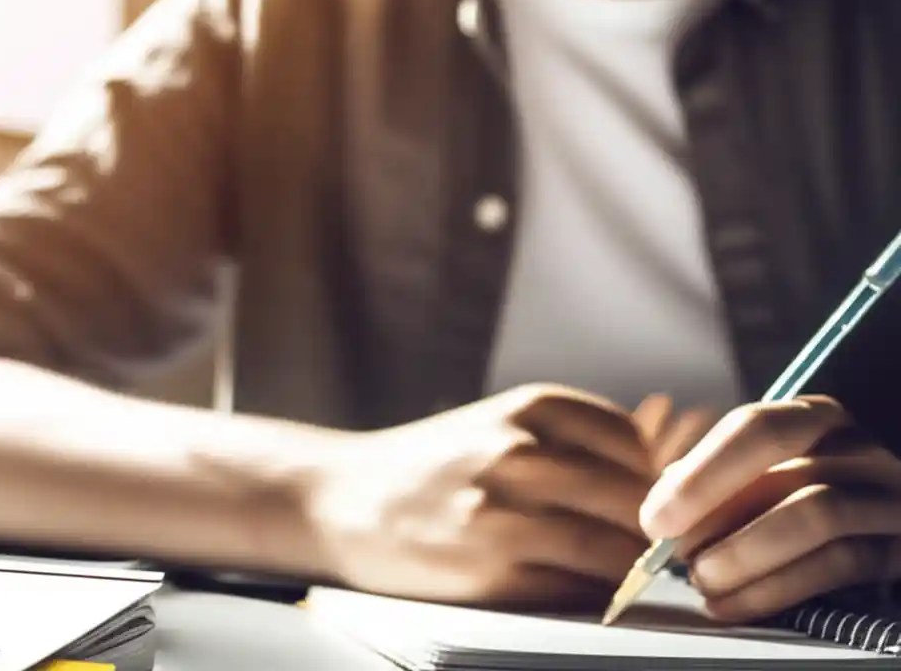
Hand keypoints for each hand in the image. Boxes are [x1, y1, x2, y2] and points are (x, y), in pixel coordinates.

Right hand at [305, 384, 653, 609]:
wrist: (340, 499)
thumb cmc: (430, 467)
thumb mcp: (499, 424)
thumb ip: (573, 442)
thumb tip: (663, 473)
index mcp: (532, 408)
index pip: (639, 447)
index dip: (654, 484)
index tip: (646, 505)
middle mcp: (520, 451)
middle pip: (636, 502)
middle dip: (650, 533)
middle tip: (647, 552)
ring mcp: (504, 512)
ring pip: (614, 551)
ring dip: (627, 570)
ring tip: (616, 574)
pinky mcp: (489, 570)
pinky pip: (575, 590)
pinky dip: (590, 596)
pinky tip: (575, 587)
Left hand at [641, 395, 900, 621]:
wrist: (874, 521)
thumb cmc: (798, 493)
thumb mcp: (764, 469)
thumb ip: (717, 475)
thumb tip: (664, 501)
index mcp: (815, 417)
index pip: (757, 429)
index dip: (701, 477)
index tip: (656, 519)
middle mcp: (860, 448)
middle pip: (787, 475)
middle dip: (717, 519)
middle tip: (674, 554)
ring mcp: (887, 497)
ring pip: (817, 518)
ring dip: (745, 556)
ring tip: (702, 579)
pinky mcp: (898, 549)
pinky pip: (839, 567)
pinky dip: (772, 591)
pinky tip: (728, 605)